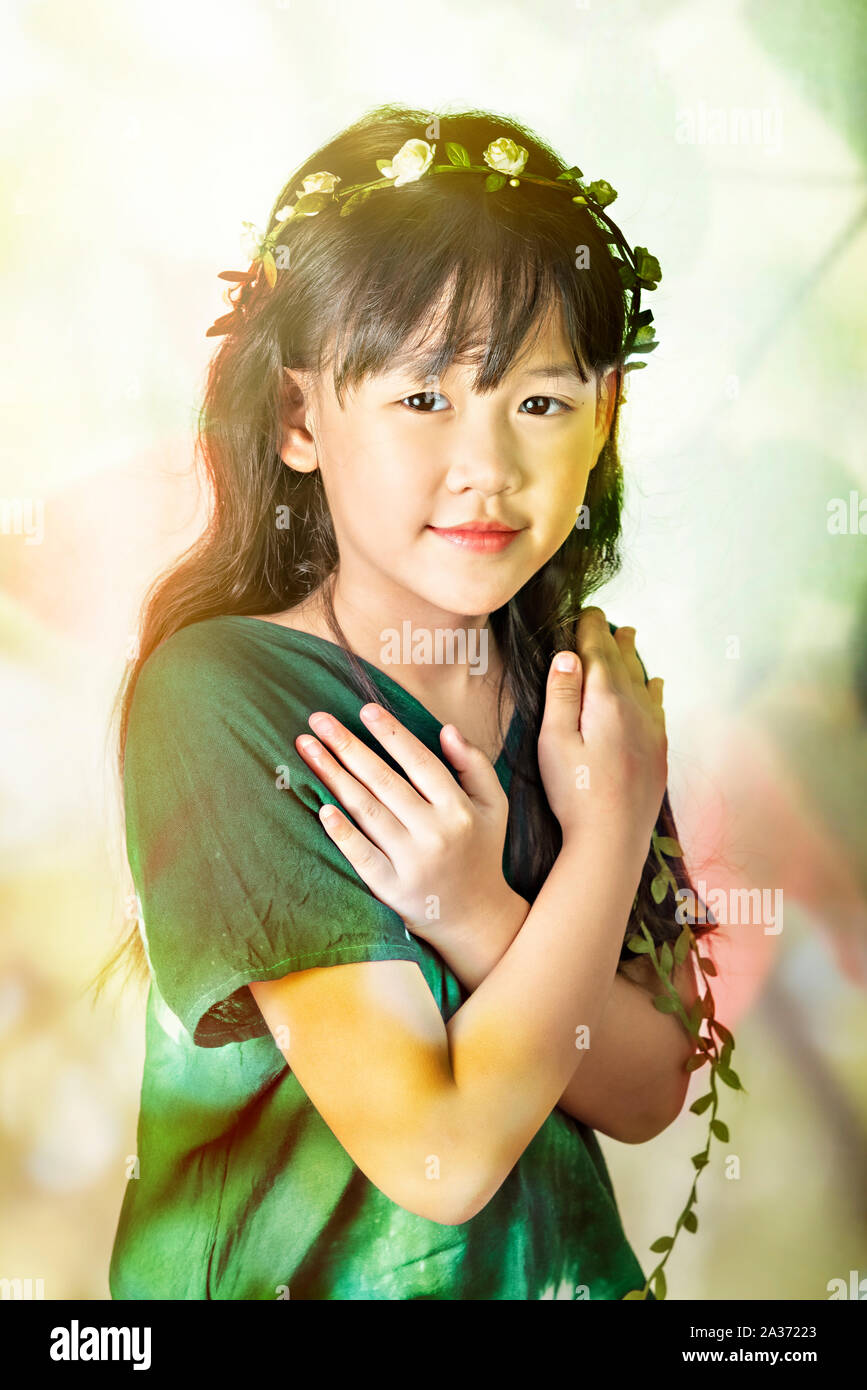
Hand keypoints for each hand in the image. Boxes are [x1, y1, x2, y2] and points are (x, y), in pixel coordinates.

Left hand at [294, 702, 519, 949]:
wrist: (475, 919)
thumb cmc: (480, 851)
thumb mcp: (493, 807)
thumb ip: (474, 765)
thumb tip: (446, 729)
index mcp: (459, 809)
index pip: (420, 762)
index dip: (391, 734)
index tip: (364, 709)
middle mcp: (436, 833)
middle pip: (385, 782)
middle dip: (348, 746)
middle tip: (318, 720)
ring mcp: (412, 862)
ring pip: (368, 811)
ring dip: (333, 776)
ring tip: (307, 749)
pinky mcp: (391, 889)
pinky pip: (362, 856)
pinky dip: (342, 832)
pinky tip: (322, 808)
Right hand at [537, 607, 666, 848]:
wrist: (614, 840)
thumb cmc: (575, 793)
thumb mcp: (554, 741)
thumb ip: (562, 695)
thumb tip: (569, 654)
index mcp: (607, 701)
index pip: (598, 651)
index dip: (590, 627)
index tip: (585, 610)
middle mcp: (637, 708)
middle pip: (624, 661)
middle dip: (611, 638)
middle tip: (604, 618)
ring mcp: (652, 729)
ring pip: (643, 679)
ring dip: (633, 657)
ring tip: (629, 637)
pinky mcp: (658, 750)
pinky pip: (657, 705)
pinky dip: (651, 687)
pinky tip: (654, 685)